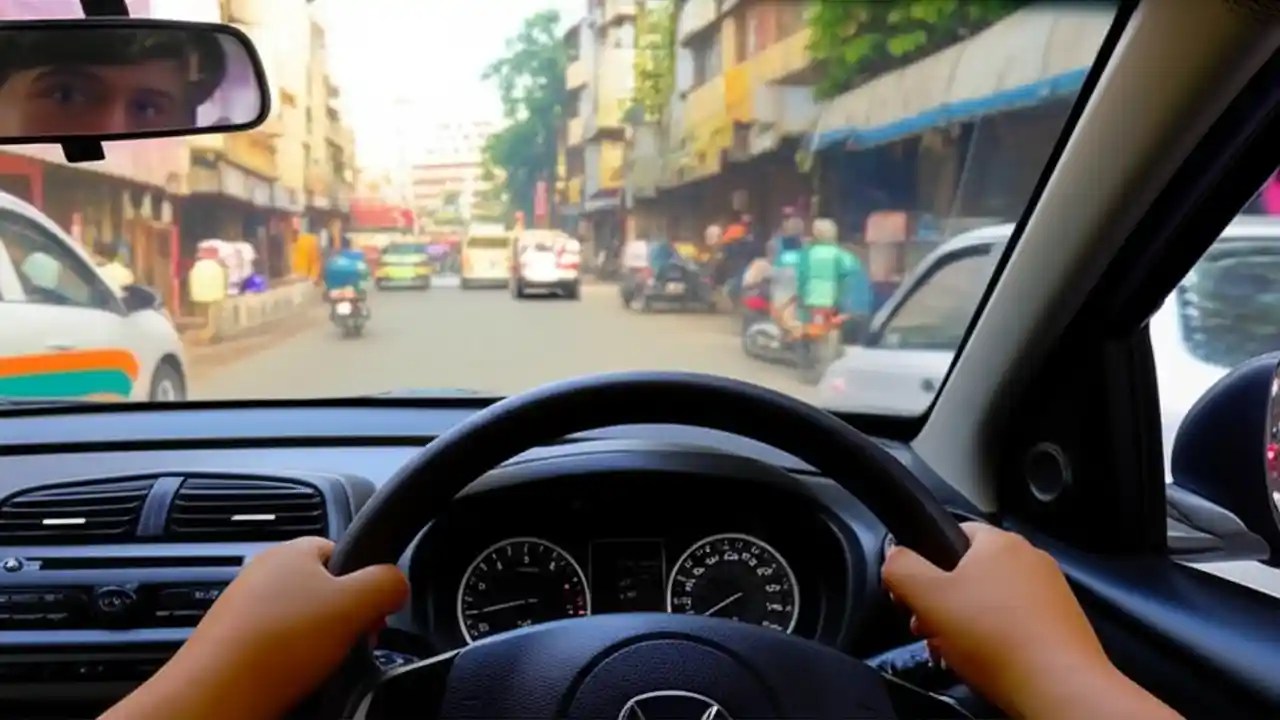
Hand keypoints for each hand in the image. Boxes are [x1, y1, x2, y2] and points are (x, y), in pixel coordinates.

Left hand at [103, 537, 407, 719]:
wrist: (217, 696)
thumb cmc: (281, 643)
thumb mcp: (355, 604)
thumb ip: (388, 583)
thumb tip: (398, 584)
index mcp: (292, 550)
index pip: (344, 551)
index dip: (367, 581)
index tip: (374, 614)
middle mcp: (265, 573)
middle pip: (325, 590)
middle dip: (345, 618)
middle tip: (352, 644)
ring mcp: (245, 610)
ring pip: (302, 623)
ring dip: (319, 645)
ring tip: (321, 667)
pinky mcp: (234, 645)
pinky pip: (278, 648)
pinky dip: (292, 663)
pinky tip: (296, 679)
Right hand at [881, 523, 1173, 718]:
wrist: (1060, 687)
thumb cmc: (994, 637)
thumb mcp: (928, 598)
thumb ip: (900, 569)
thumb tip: (894, 557)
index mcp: (999, 541)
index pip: (952, 532)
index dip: (925, 561)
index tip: (914, 595)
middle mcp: (1030, 557)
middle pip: (970, 572)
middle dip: (943, 602)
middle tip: (929, 630)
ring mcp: (1051, 591)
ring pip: (991, 601)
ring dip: (966, 624)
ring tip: (955, 652)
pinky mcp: (1062, 623)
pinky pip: (1017, 622)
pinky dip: (997, 639)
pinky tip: (987, 662)